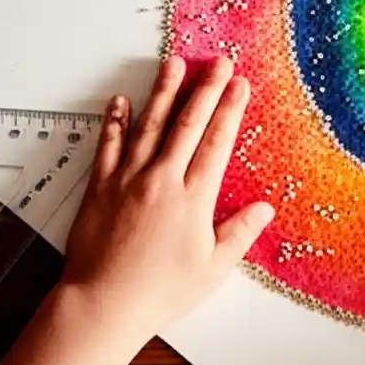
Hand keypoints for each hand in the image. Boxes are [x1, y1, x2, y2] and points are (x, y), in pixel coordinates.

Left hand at [61, 55, 273, 339]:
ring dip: (164, 92)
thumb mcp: (212, 268)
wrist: (103, 304)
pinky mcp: (100, 187)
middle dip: (205, 88)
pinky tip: (122, 101)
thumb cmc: (160, 291)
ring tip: (174, 63)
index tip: (239, 84)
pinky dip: (116, 121)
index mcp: (194, 198)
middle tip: (217, 61)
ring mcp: (128, 180)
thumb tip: (264, 208)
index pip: (217, 142)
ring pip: (150, 125)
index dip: (230, 109)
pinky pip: (109, 145)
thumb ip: (239, 234)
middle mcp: (162, 180)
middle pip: (188, 123)